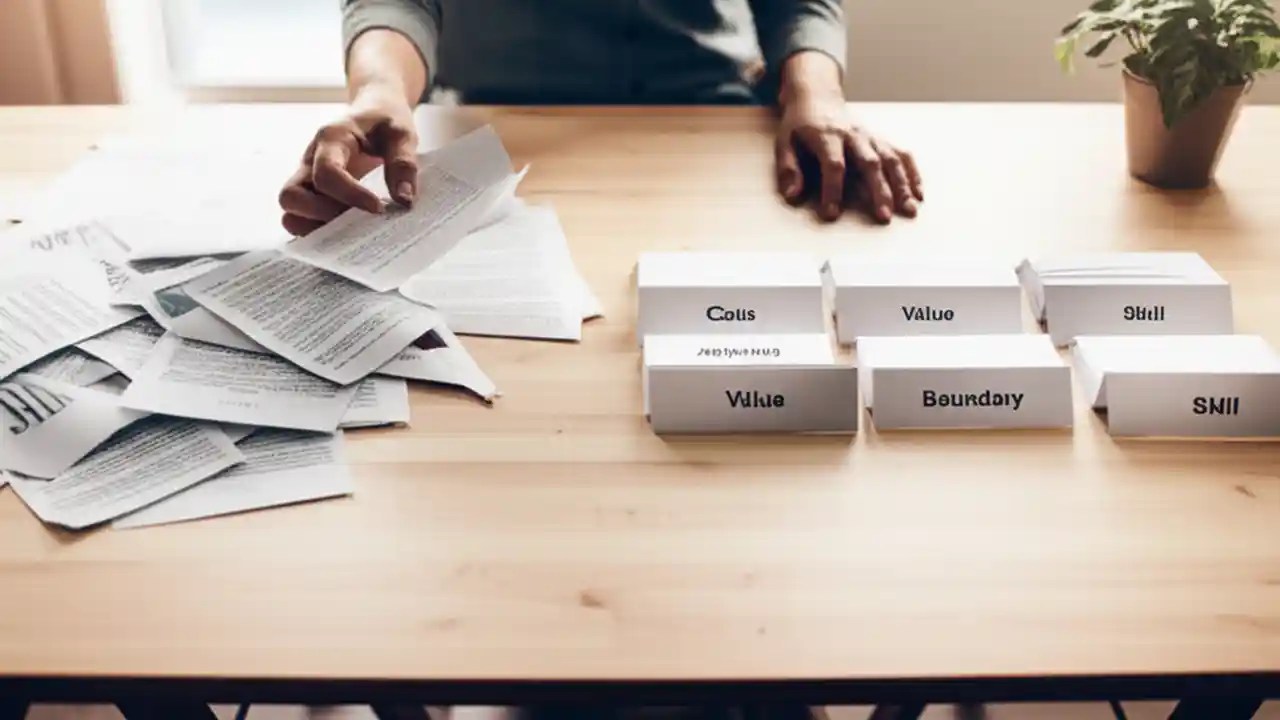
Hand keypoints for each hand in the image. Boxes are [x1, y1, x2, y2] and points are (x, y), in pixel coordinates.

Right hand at [278, 87, 418, 235]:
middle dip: (323, 215)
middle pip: (291, 196)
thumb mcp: (401, 133)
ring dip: (316, 226)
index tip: (379, 208)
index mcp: (331, 139)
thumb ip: (403, 163)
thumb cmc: (385, 120)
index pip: (327, 173)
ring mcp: (308, 177)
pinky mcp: (314, 191)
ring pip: (292, 210)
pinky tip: (348, 232)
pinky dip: (319, 229)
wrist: (374, 109)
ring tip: (352, 229)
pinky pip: (303, 217)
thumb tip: (404, 200)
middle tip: (358, 220)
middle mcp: (311, 160)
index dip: (350, 195)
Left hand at [775, 91, 922, 223]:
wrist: (818, 98)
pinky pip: (901, 154)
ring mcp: (870, 137)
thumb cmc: (799, 126)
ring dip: (902, 185)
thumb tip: (792, 196)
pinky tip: (919, 194)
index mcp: (827, 136)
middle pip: (870, 162)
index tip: (831, 214)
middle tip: (884, 216)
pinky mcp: (880, 140)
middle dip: (879, 190)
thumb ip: (789, 169)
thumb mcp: (784, 143)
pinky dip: (912, 174)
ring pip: (890, 159)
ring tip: (910, 210)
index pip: (833, 164)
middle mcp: (853, 136)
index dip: (833, 189)